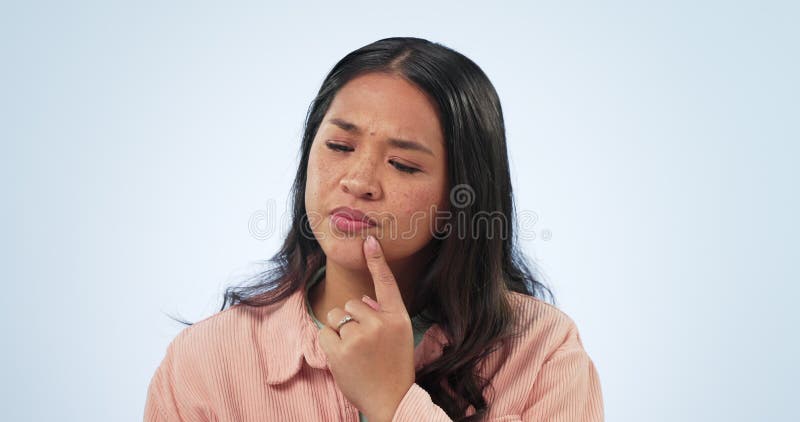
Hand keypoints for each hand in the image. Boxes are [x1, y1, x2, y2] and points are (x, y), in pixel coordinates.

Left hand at [317, 235, 414, 421]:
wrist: (392, 400)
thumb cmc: (393, 367)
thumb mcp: (398, 338)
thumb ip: (381, 316)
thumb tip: (362, 301)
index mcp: (397, 318)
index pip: (386, 283)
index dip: (377, 260)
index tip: (369, 240)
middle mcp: (380, 323)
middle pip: (351, 303)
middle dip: (352, 320)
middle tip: (365, 346)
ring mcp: (360, 337)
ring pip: (336, 317)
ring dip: (340, 331)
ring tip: (355, 353)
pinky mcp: (341, 350)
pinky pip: (325, 333)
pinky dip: (330, 344)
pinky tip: (344, 359)